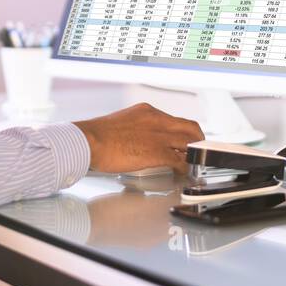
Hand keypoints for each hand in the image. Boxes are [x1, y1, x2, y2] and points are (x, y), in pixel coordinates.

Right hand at [72, 103, 203, 173]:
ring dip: (193, 154)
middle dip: (196, 140)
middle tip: (196, 151)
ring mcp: (159, 136)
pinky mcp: (157, 152)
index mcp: (147, 112)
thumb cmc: (97, 136)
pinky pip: (180, 160)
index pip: (173, 120)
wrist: (89, 141)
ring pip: (189, 142)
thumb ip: (135, 129)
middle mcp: (157, 120)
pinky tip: (182, 173)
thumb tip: (137, 141)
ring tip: (192, 164)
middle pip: (189, 127)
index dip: (181, 131)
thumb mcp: (121, 124)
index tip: (181, 140)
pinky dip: (184, 168)